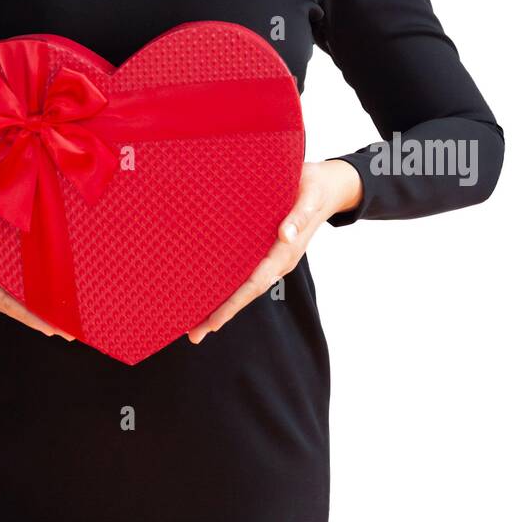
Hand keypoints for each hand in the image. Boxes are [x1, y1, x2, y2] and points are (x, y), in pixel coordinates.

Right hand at [0, 166, 75, 341]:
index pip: (2, 300)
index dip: (27, 314)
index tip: (50, 327)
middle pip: (13, 303)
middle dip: (40, 317)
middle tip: (70, 333)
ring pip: (15, 291)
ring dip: (39, 304)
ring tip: (66, 317)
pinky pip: (12, 273)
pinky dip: (30, 283)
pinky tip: (48, 287)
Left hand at [185, 159, 362, 343]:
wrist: (328, 187)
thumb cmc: (314, 189)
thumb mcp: (310, 197)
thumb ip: (299, 216)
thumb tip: (285, 234)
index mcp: (285, 252)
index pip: (254, 283)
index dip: (233, 303)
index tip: (213, 322)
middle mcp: (278, 260)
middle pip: (246, 293)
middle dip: (221, 314)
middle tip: (193, 335)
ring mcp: (273, 258)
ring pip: (245, 286)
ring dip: (221, 304)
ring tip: (195, 323)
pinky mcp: (267, 248)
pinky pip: (246, 272)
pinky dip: (228, 285)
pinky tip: (211, 290)